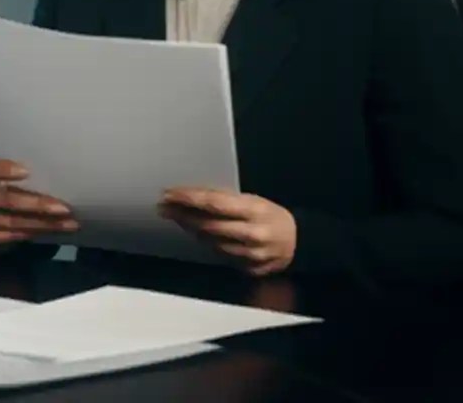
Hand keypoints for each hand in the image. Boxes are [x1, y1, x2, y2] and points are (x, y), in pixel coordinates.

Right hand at [0, 158, 78, 248]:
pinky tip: (49, 231)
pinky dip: (31, 233)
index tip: (28, 172)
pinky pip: (9, 237)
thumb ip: (16, 179)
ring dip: (42, 223)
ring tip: (67, 223)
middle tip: (64, 208)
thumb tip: (56, 177)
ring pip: (11, 222)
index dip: (4, 169)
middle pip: (5, 199)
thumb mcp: (0, 182)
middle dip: (37, 203)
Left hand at [159, 188, 296, 276]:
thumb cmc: (271, 216)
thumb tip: (192, 195)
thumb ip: (225, 200)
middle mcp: (252, 234)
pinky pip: (220, 255)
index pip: (213, 203)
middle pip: (208, 225)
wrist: (299, 242)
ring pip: (210, 242)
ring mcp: (250, 254)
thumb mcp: (253, 200)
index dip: (188, 198)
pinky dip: (207, 243)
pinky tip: (197, 234)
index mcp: (254, 211)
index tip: (169, 193)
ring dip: (191, 229)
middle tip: (163, 206)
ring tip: (176, 217)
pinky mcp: (249, 269)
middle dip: (182, 215)